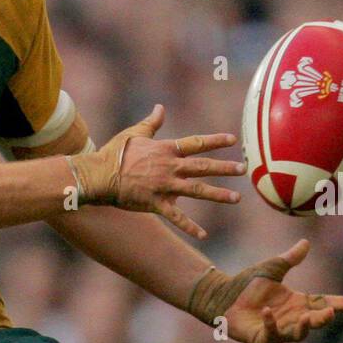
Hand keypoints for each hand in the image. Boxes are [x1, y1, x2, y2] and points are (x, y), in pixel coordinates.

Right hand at [70, 103, 242, 239]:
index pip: (196, 143)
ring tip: (236, 198)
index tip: (233, 140)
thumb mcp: (135, 133)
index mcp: (166, 149)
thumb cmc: (115, 153)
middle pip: (203, 166)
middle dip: (225, 168)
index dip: (215, 141)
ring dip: (218, 195)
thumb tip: (160, 107)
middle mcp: (170, 167)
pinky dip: (190, 227)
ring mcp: (164, 186)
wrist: (99, 175)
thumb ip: (152, 122)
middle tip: (243, 169)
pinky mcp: (155, 203)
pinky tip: (203, 235)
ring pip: (197, 190)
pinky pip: (176, 217)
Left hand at [194, 239, 342, 342]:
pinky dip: (270, 324)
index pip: (323, 303)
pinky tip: (267, 312)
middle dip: (323, 319)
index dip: (341, 303)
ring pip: (297, 335)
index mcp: (297, 303)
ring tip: (306, 318)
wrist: (221, 296)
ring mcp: (277, 331)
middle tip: (330, 312)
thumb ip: (290, 259)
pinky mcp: (261, 339)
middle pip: (314, 321)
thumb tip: (306, 242)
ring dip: (302, 328)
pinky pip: (270, 336)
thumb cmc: (246, 284)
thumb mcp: (272, 268)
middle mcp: (291, 319)